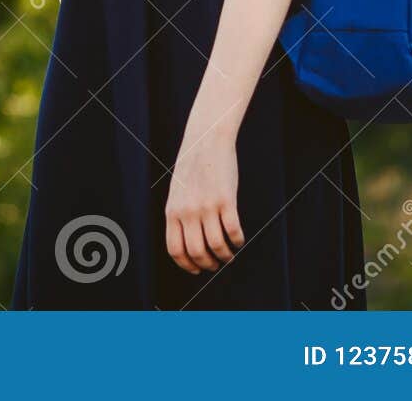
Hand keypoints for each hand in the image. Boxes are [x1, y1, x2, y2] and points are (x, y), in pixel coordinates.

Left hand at [164, 122, 243, 273]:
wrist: (205, 142)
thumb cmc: (192, 168)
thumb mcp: (177, 193)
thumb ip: (179, 215)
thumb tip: (187, 242)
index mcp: (172, 211)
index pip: (176, 250)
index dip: (187, 265)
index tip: (197, 270)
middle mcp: (187, 212)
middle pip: (197, 252)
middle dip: (208, 264)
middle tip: (216, 264)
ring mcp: (206, 206)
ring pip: (217, 246)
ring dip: (225, 256)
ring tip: (229, 255)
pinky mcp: (225, 200)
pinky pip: (233, 231)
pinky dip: (238, 241)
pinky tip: (239, 240)